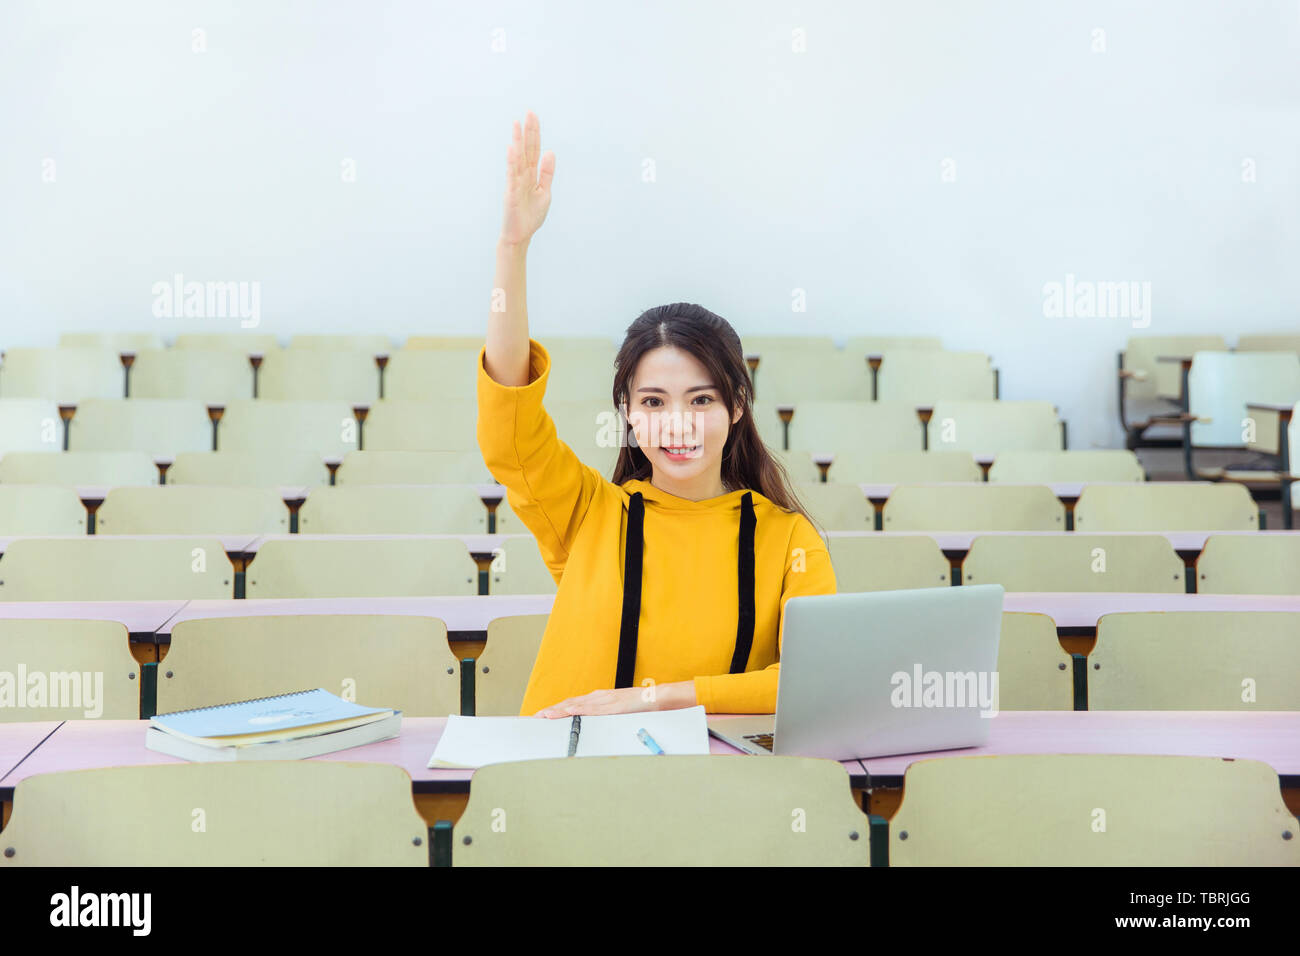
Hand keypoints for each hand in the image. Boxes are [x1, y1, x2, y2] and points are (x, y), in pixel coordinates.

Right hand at [500, 110, 554, 245]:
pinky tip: (512, 150)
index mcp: (531, 175)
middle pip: (526, 150)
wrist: (521, 236)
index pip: (534, 150)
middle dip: (528, 132)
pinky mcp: (511, 194)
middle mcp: (522, 176)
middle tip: (529, 113)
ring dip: (517, 142)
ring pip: (517, 159)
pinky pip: (512, 176)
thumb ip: (546, 173)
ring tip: (517, 125)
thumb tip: (550, 152)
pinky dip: (512, 163)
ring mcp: (516, 183)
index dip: (534, 134)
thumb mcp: (544, 192)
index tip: (534, 116)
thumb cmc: (531, 216)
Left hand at [534, 687, 648, 717]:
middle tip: (535, 718)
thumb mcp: (619, 713)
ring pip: (578, 704)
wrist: (658, 698)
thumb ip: (606, 717)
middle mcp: (599, 697)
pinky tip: (569, 711)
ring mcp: (606, 700)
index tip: (543, 716)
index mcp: (600, 700)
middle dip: (552, 710)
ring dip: (560, 710)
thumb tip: (595, 728)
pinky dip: (579, 710)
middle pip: (570, 703)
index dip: (557, 710)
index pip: (573, 704)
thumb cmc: (640, 706)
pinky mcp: (614, 705)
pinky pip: (593, 709)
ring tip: (545, 716)